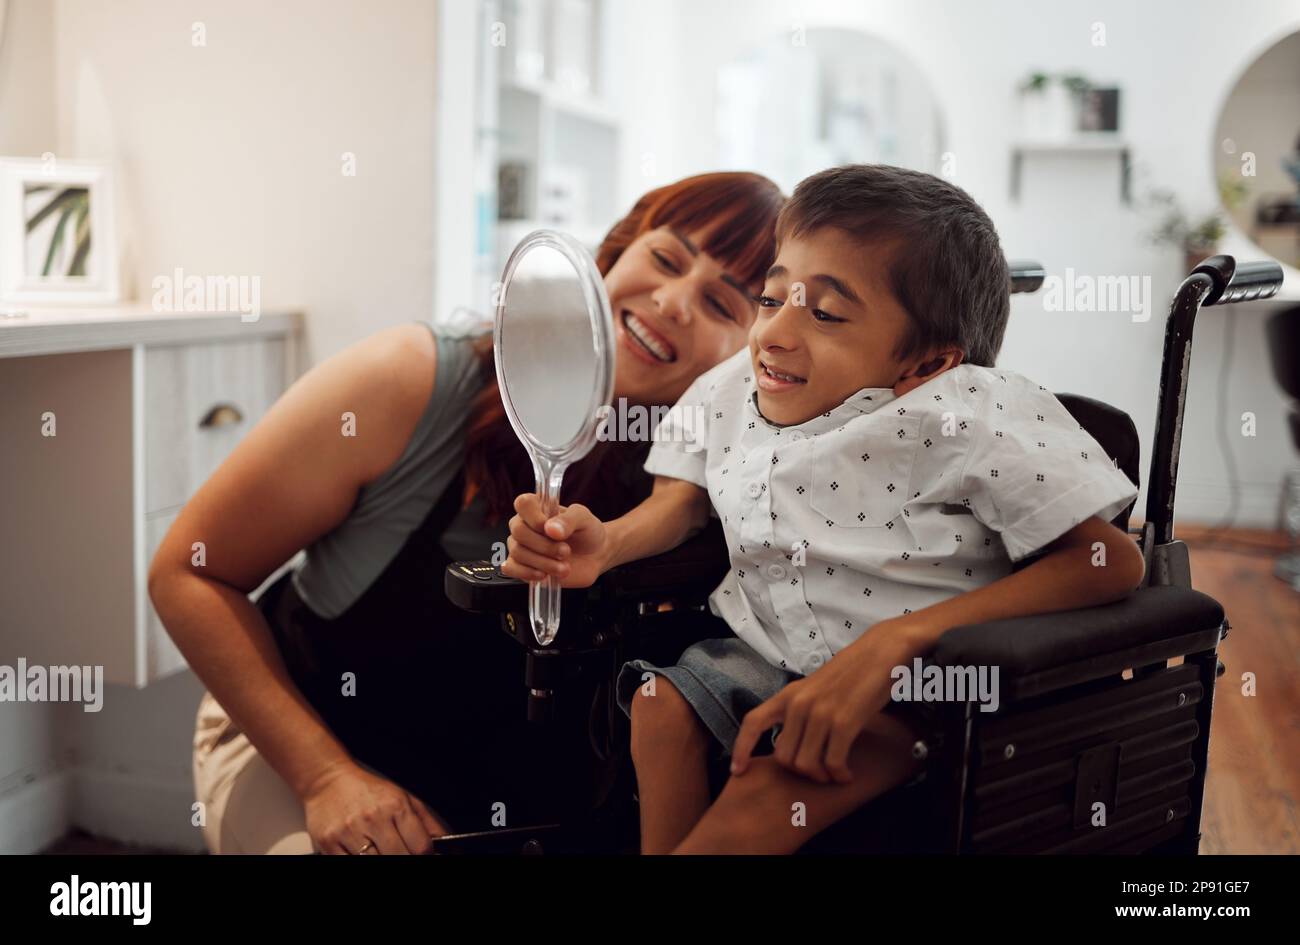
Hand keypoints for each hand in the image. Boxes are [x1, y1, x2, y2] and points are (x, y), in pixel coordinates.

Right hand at [302, 760, 448, 853]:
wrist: (328, 781)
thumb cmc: (368, 791)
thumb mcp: (404, 798)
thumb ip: (427, 823)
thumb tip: (449, 846)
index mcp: (395, 806)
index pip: (421, 846)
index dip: (427, 856)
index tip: (424, 855)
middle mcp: (373, 819)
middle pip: (400, 858)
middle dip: (405, 859)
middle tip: (404, 853)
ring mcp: (350, 832)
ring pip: (375, 864)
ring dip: (382, 860)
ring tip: (384, 851)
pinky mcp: (329, 843)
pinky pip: (348, 864)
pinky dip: (359, 862)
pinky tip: (365, 854)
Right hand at [501, 493, 609, 587]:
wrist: (595, 555)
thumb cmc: (587, 532)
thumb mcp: (584, 519)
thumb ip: (569, 519)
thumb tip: (550, 528)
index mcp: (537, 508)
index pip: (523, 503)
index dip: (534, 517)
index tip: (551, 529)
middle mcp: (525, 525)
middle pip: (518, 531)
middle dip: (544, 545)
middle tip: (566, 551)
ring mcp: (522, 546)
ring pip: (517, 552)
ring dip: (543, 562)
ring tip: (564, 567)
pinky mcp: (522, 566)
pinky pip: (510, 569)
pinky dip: (527, 573)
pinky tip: (544, 575)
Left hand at [730, 617, 928, 784]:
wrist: (880, 652)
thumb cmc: (851, 673)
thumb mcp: (814, 688)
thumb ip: (800, 710)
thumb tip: (793, 739)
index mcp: (788, 694)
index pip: (753, 722)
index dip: (741, 749)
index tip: (737, 771)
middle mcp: (798, 704)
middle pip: (783, 757)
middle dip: (800, 772)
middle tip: (819, 773)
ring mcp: (820, 713)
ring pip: (806, 765)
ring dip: (821, 776)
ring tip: (834, 773)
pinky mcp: (843, 722)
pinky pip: (832, 763)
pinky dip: (839, 775)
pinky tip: (847, 774)